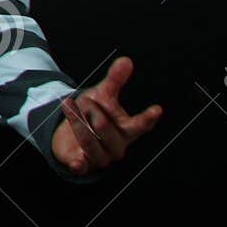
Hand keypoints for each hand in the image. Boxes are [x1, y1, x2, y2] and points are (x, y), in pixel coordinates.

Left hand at [51, 56, 162, 175]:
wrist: (71, 135)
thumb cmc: (92, 115)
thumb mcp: (102, 96)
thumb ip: (115, 80)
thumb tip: (126, 60)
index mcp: (125, 130)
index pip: (139, 125)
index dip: (148, 118)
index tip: (156, 109)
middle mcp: (116, 146)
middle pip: (110, 133)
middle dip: (97, 116)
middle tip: (86, 102)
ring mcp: (100, 157)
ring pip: (93, 145)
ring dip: (80, 127)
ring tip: (70, 108)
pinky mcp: (82, 163)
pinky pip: (82, 166)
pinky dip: (80, 164)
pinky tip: (76, 160)